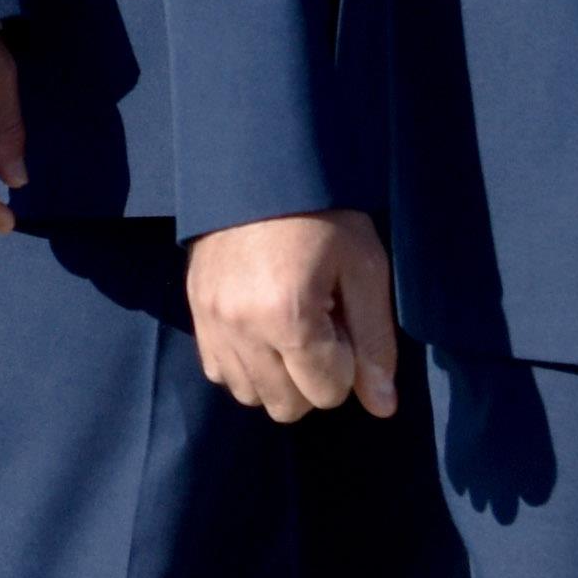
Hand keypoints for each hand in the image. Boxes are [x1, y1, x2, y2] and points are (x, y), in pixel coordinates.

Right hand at [187, 213, 401, 420]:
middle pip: (287, 407)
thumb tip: (382, 407)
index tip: (342, 317)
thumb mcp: (365, 270)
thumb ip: (375, 343)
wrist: (261, 170)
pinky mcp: (195, 316)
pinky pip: (220, 374)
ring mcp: (212, 325)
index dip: (346, 361)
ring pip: (251, 396)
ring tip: (290, 328)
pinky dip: (246, 365)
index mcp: (289, 317)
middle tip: (320, 325)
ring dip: (278, 377)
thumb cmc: (325, 216)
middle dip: (313, 378)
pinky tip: (262, 331)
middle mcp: (242, 330)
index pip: (328, 393)